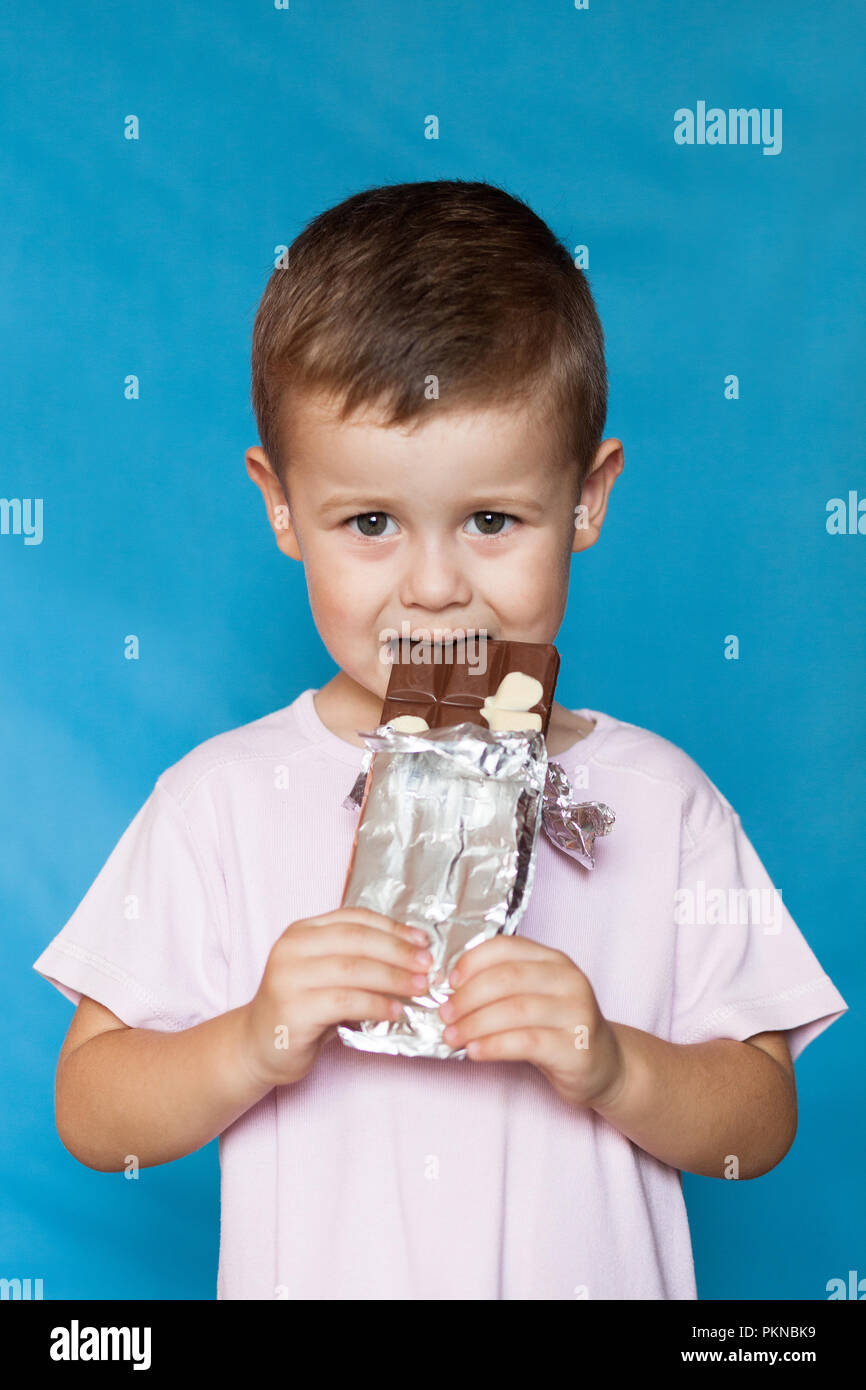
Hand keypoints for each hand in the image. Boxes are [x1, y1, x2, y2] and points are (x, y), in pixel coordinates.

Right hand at [240, 907, 432, 1089]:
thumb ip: (355, 957)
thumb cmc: (300, 1008)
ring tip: (420, 989)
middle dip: (399, 952)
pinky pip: (346, 1002)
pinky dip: (377, 1004)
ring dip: (394, 978)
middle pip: (357, 940)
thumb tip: (412, 954)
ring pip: (354, 969)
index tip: (423, 941)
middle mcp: (291, 948)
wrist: (257, 1046)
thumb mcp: (324, 973)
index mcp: (301, 931)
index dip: (393, 927)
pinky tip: (396, 1011)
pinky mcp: (293, 1009)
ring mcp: (288, 978)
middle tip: (428, 966)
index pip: (354, 919)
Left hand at [439, 934, 624, 1109]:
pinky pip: (526, 1042)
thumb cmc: (557, 1028)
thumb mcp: (535, 996)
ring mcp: (576, 1012)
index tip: (448, 982)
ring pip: (514, 1010)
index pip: (506, 947)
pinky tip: (474, 1051)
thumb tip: (450, 988)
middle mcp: (568, 980)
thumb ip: (502, 985)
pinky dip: (494, 1046)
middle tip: (443, 1014)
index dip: (471, 961)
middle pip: (507, 978)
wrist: (603, 1065)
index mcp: (554, 960)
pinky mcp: (576, 1047)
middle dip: (467, 996)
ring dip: (474, 1024)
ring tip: (451, 1036)